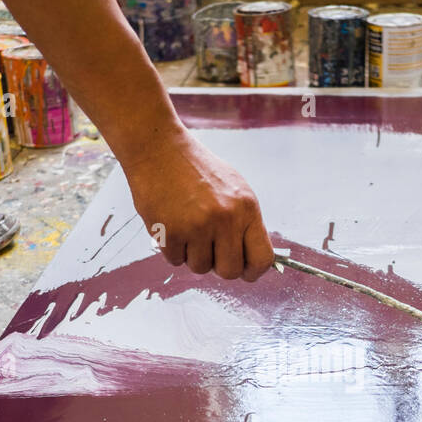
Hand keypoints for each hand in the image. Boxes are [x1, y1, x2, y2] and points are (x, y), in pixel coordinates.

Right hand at [122, 133, 274, 282]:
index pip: (262, 258)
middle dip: (219, 266)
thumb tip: (251, 259)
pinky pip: (176, 261)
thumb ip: (245, 222)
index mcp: (247, 208)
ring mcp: (198, 227)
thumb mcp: (234, 188)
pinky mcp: (171, 232)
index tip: (245, 272)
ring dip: (193, 255)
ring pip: (200, 268)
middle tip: (210, 250)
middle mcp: (226, 219)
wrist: (159, 149)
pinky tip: (171, 224)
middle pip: (230, 272)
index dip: (253, 272)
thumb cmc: (197, 169)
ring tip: (187, 228)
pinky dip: (173, 249)